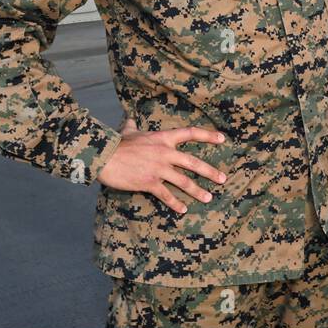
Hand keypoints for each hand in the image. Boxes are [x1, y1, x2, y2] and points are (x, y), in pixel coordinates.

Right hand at [98, 119, 226, 214]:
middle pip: (193, 162)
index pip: (190, 133)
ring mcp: (158, 169)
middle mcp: (165, 153)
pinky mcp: (149, 183)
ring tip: (208, 198)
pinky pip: (166, 195)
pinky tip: (183, 210)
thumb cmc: (116, 143)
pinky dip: (176, 203)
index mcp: (163, 138)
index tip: (222, 138)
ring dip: (197, 190)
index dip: (207, 135)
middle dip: (210, 171)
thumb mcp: (128, 131)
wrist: (104, 156)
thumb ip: (133, 125)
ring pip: (184, 181)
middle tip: (223, 179)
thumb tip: (130, 117)